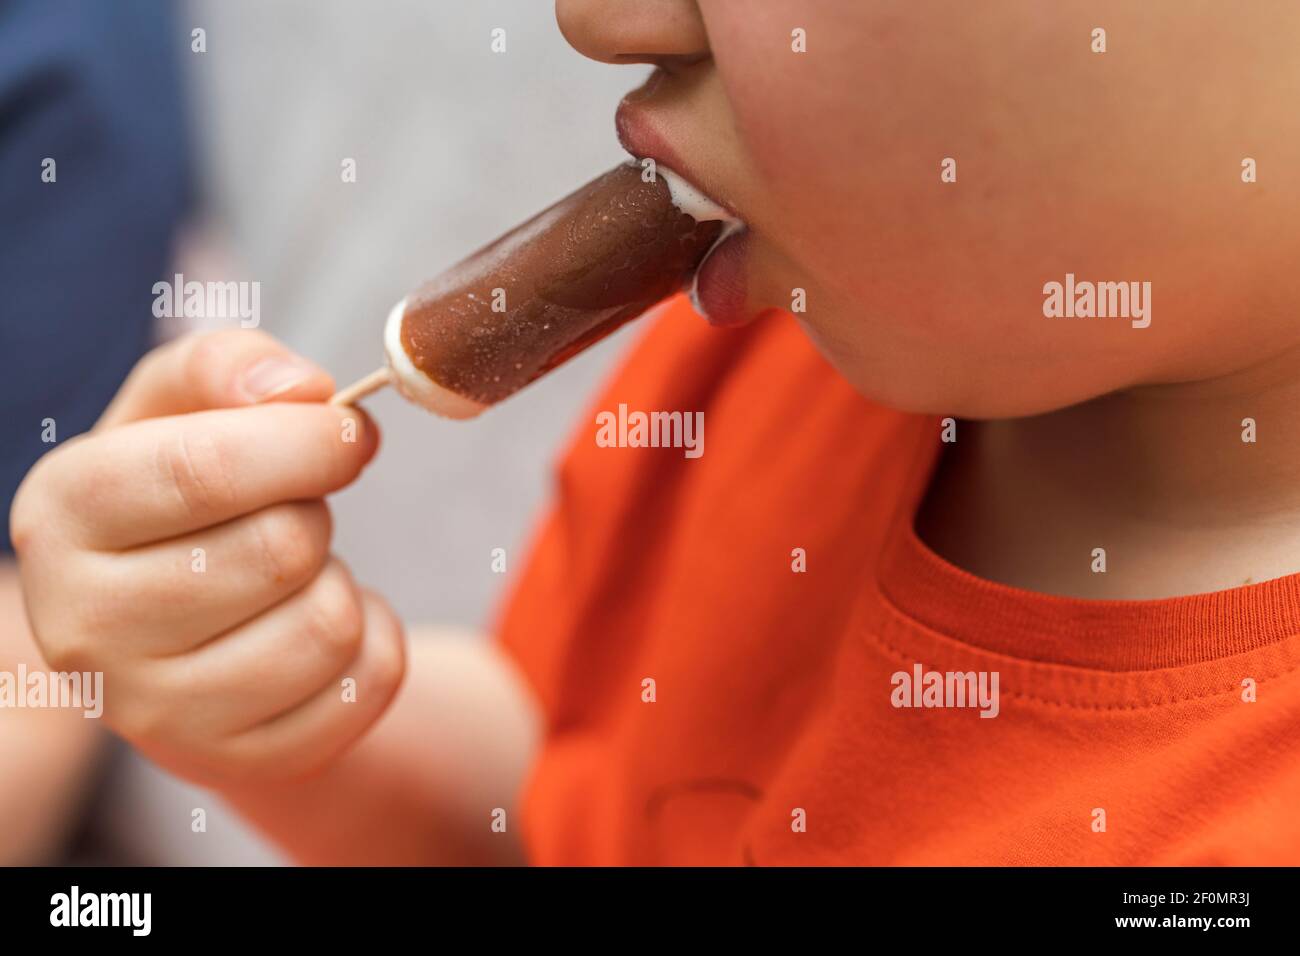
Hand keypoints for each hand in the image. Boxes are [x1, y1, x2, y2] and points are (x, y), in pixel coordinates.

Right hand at [10, 330, 404, 785]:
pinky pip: (367, 683)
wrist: (184, 624)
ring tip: (292, 576)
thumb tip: (298, 390)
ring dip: (340, 579)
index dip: (301, 442)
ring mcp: (156, 713)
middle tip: (294, 511)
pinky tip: (315, 627)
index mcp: (61, 516)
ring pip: (329, 624)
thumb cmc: (185, 497)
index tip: (348, 430)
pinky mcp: (235, 759)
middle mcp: (85, 627)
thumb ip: (230, 367)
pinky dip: (373, 639)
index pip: (199, 471)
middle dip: (315, 511)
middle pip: (278, 549)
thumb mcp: (183, 406)